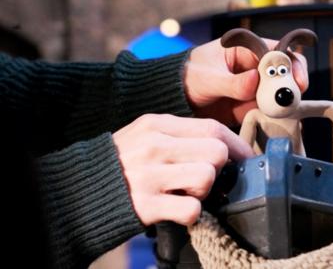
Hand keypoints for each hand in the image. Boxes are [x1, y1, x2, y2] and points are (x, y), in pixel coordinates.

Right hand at [112, 114, 253, 225]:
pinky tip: (176, 209)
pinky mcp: (146, 204)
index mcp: (157, 125)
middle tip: (201, 179)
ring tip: (185, 193)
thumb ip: (179, 136)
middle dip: (218, 169)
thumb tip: (222, 147)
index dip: (237, 145)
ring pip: (207, 177)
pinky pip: (192, 209)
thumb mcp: (146, 135)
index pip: (213, 128)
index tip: (245, 157)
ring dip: (204, 191)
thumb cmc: (122, 163)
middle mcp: (155, 146)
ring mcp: (150, 175)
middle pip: (216, 152)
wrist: (80, 190)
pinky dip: (191, 214)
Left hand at [184, 38, 308, 125]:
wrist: (177, 99)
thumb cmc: (189, 77)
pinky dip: (275, 117)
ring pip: (280, 95)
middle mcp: (255, 69)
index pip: (277, 52)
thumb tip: (254, 80)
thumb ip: (231, 81)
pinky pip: (269, 112)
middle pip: (285, 74)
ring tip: (284, 113)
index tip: (296, 79)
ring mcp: (255, 89)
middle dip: (292, 86)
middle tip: (294, 99)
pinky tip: (276, 122)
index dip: (291, 63)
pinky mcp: (251, 108)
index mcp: (246, 50)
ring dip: (285, 104)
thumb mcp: (207, 78)